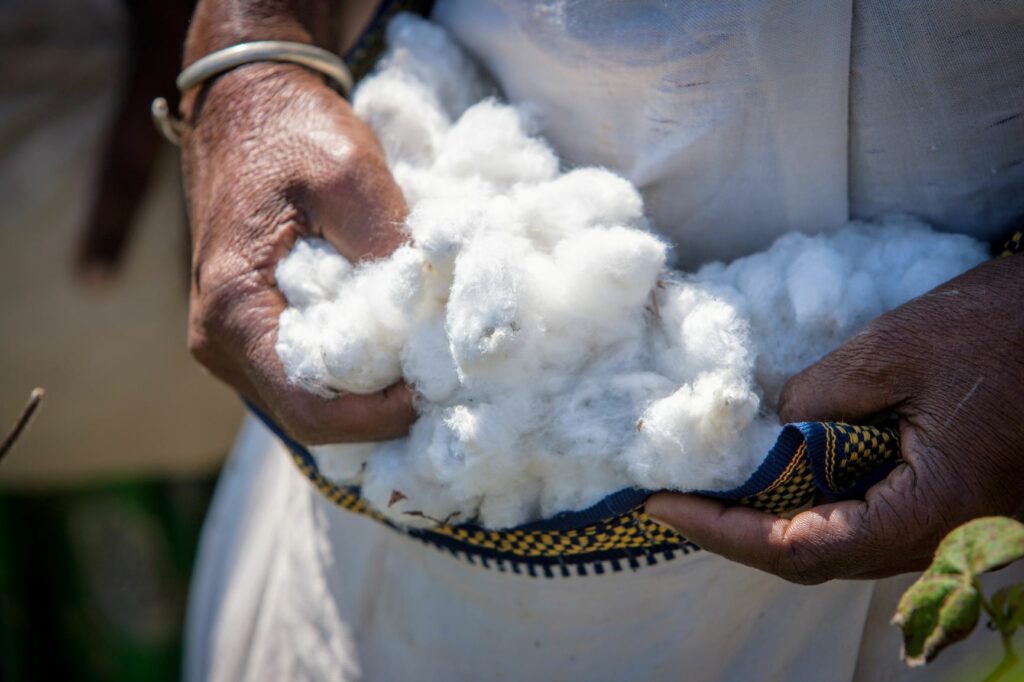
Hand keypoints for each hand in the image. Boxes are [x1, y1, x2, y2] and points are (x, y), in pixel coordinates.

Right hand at [183, 62, 415, 443]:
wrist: (249, 103)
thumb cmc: (290, 132)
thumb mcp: (348, 172)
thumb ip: (385, 244)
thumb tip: (430, 309)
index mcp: (235, 311)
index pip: (306, 407)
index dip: (376, 417)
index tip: (431, 392)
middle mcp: (221, 342)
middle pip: (309, 415)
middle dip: (378, 411)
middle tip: (441, 384)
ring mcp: (234, 342)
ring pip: (309, 400)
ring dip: (368, 396)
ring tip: (424, 370)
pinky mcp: (254, 330)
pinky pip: (306, 375)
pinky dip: (354, 374)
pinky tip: (395, 351)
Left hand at [646, 254, 1023, 582]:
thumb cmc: (997, 329)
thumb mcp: (892, 351)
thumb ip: (817, 397)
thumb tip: (773, 429)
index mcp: (929, 510)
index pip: (800, 547)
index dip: (722, 531)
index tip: (662, 504)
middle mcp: (939, 537)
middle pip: (815, 557)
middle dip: (736, 530)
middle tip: (675, 498)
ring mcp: (947, 526)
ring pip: (839, 542)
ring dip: (771, 518)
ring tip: (712, 485)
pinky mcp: (946, 503)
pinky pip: (867, 517)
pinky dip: (813, 500)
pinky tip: (777, 469)